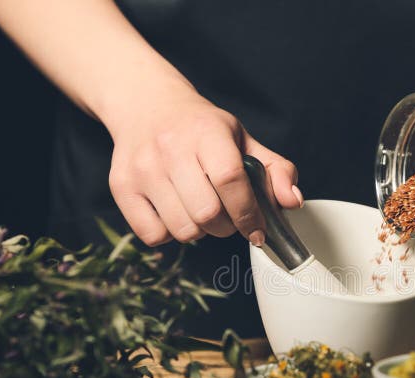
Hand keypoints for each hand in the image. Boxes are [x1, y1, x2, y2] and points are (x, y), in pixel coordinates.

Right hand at [107, 81, 301, 246]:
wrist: (146, 105)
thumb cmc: (201, 129)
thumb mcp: (243, 139)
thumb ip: (276, 170)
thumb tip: (292, 201)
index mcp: (207, 133)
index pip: (230, 180)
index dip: (248, 213)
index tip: (258, 230)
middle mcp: (170, 149)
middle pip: (207, 213)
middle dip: (226, 227)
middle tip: (228, 219)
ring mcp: (142, 169)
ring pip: (182, 229)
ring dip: (200, 232)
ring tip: (202, 213)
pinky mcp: (121, 187)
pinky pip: (153, 235)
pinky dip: (171, 235)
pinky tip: (176, 214)